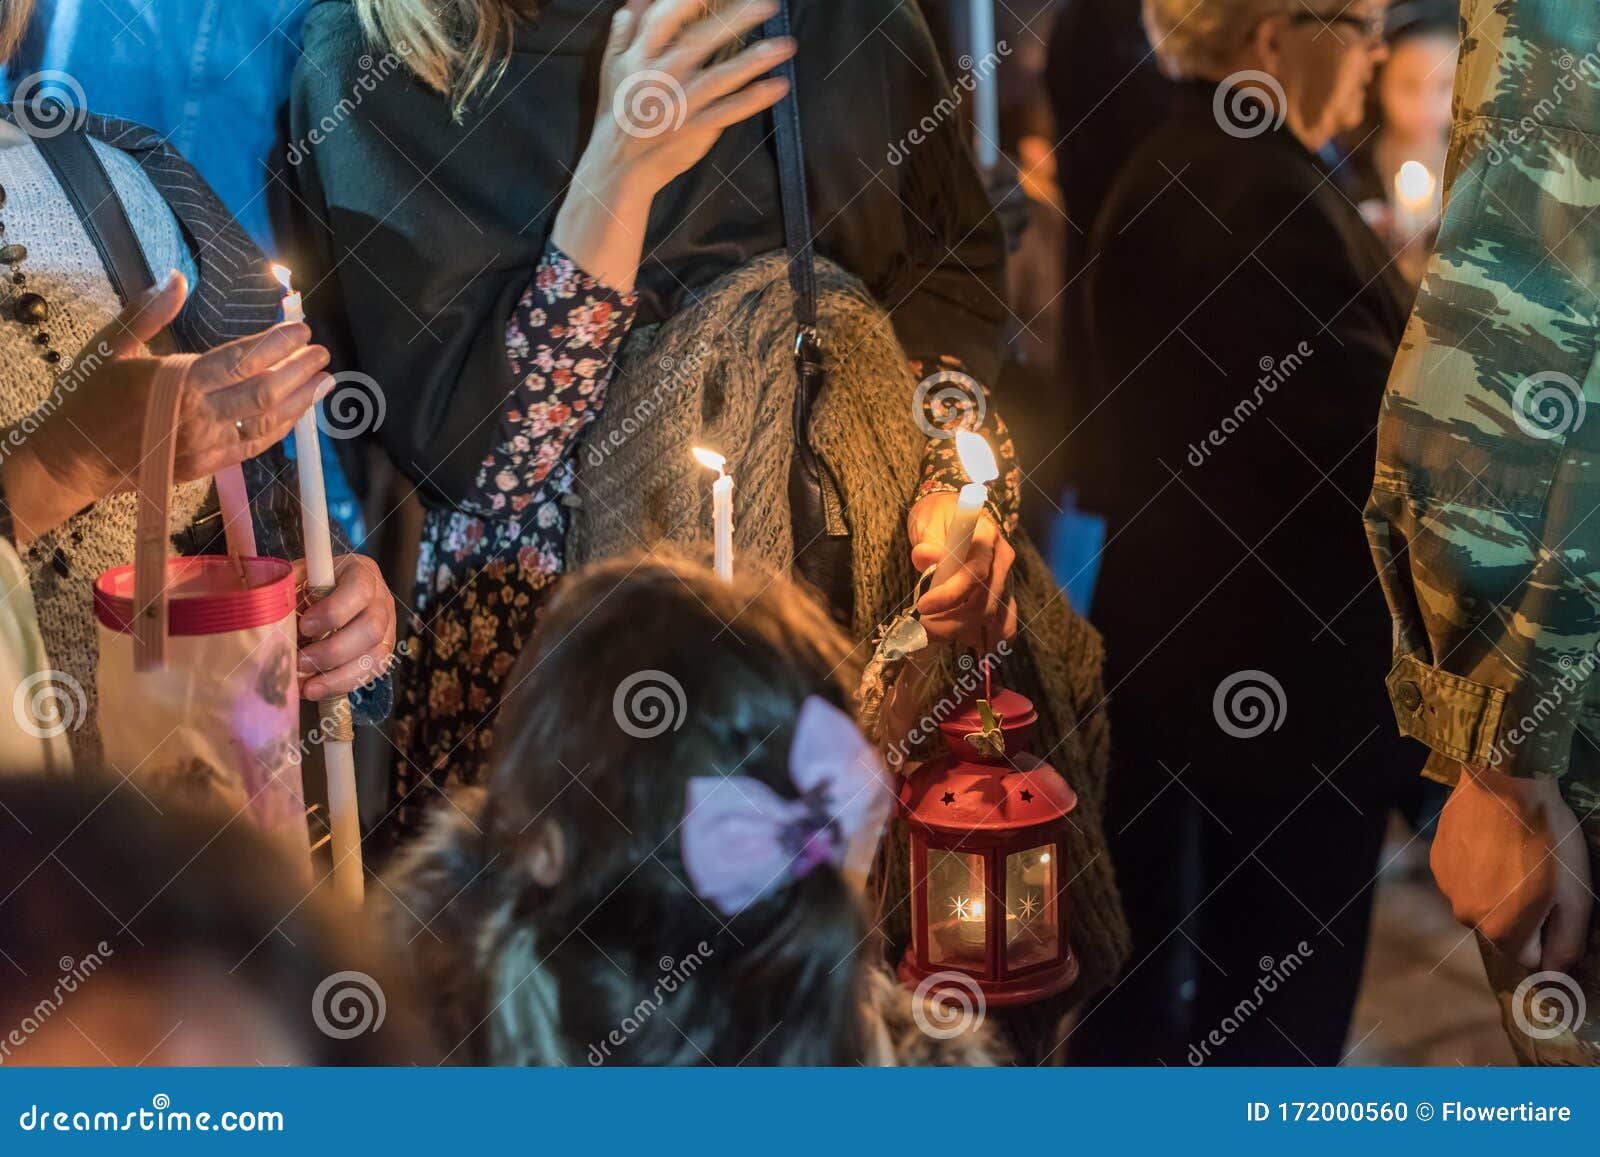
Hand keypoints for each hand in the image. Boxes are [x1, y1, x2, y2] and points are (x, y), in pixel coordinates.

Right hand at [10, 271, 331, 542]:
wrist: (71, 457)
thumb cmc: (88, 397)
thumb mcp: (110, 347)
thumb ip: (147, 313)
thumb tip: (176, 278)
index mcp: (176, 381)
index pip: (241, 359)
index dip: (277, 344)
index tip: (301, 329)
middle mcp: (197, 415)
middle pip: (264, 391)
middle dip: (298, 371)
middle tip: (321, 353)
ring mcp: (205, 445)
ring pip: (265, 422)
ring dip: (300, 401)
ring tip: (324, 381)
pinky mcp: (205, 466)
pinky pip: (252, 447)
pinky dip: (279, 429)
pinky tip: (297, 413)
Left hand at [295, 553, 396, 699]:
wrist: (331, 591)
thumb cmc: (313, 584)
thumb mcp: (300, 576)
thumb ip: (290, 588)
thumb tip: (268, 615)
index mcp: (362, 573)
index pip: (359, 590)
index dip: (333, 612)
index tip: (304, 626)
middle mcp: (381, 600)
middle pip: (371, 629)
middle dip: (333, 651)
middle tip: (301, 661)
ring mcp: (387, 627)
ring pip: (375, 657)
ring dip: (339, 675)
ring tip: (308, 686)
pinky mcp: (383, 650)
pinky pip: (372, 673)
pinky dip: (343, 684)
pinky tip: (318, 689)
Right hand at [592, 0, 793, 194]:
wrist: (619, 166)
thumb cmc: (618, 113)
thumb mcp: (612, 67)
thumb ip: (626, 31)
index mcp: (641, 57)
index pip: (665, 18)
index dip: (688, 0)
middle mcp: (662, 76)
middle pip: (701, 40)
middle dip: (735, 19)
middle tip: (767, 4)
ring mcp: (681, 103)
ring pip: (720, 77)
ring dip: (754, 60)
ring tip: (784, 45)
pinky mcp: (696, 128)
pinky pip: (729, 111)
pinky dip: (754, 99)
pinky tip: (778, 86)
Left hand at [908, 491, 1016, 645]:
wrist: (957, 512)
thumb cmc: (939, 517)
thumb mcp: (928, 521)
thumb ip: (928, 541)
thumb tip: (924, 557)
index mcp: (987, 536)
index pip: (974, 572)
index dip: (950, 594)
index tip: (923, 605)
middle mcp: (1002, 559)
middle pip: (984, 603)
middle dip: (950, 623)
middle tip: (920, 631)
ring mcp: (1007, 578)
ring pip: (993, 618)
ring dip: (963, 633)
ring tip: (934, 636)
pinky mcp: (1005, 594)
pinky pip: (1006, 623)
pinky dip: (990, 639)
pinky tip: (970, 646)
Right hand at [1432, 765, 1592, 972]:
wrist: (1505, 781)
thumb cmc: (1549, 839)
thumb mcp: (1577, 896)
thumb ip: (1567, 944)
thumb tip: (1555, 973)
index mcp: (1501, 930)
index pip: (1533, 959)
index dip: (1553, 933)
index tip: (1561, 904)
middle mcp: (1466, 916)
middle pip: (1504, 930)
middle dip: (1524, 912)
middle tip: (1541, 875)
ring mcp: (1448, 887)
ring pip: (1482, 902)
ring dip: (1499, 889)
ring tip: (1515, 854)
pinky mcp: (1438, 860)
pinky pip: (1464, 878)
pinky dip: (1479, 868)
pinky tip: (1493, 842)